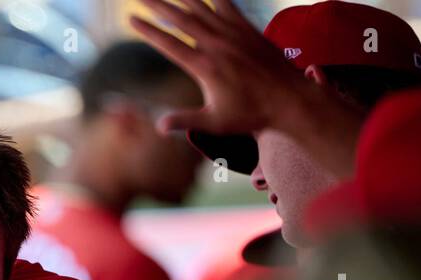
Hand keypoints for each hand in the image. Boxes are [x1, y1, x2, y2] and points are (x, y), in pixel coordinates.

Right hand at [129, 0, 303, 135]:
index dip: (148, 31)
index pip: (169, 44)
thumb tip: (158, 127)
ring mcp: (233, 33)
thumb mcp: (214, 122)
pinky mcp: (247, 28)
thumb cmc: (251, 114)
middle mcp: (217, 45)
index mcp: (205, 67)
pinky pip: (227, 4)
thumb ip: (184, 120)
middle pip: (181, 19)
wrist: (288, 98)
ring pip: (201, 8)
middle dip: (158, 6)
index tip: (132, 20)